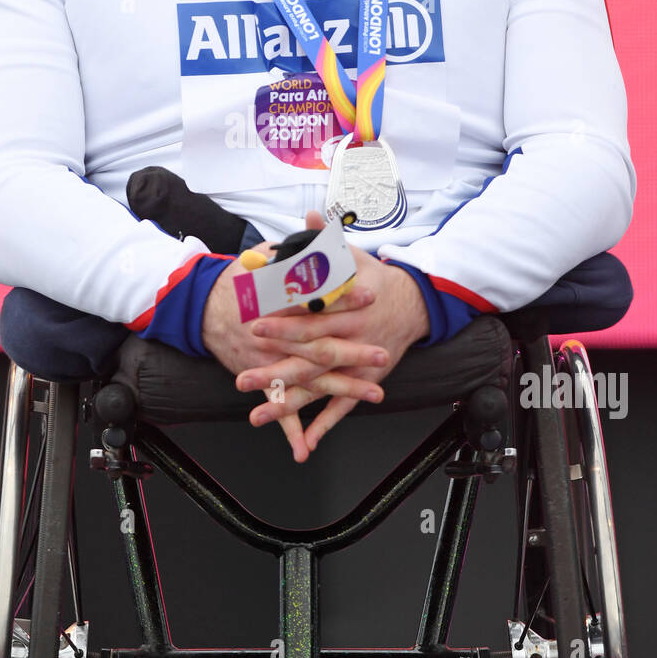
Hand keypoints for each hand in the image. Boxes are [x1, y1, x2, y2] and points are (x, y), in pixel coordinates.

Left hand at [233, 213, 430, 461]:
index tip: (253, 324)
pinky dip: (323, 425)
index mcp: (343, 309)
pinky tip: (303, 443)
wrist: (415, 304)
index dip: (282, 321)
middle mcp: (349, 339)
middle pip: (307, 357)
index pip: (309, 316)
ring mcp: (356, 365)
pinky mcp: (364, 382)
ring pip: (318, 388)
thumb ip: (325, 239)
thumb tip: (308, 215)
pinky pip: (342, 407)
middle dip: (273, 369)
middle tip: (241, 379)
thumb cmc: (375, 279)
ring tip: (256, 417)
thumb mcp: (352, 255)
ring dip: (287, 404)